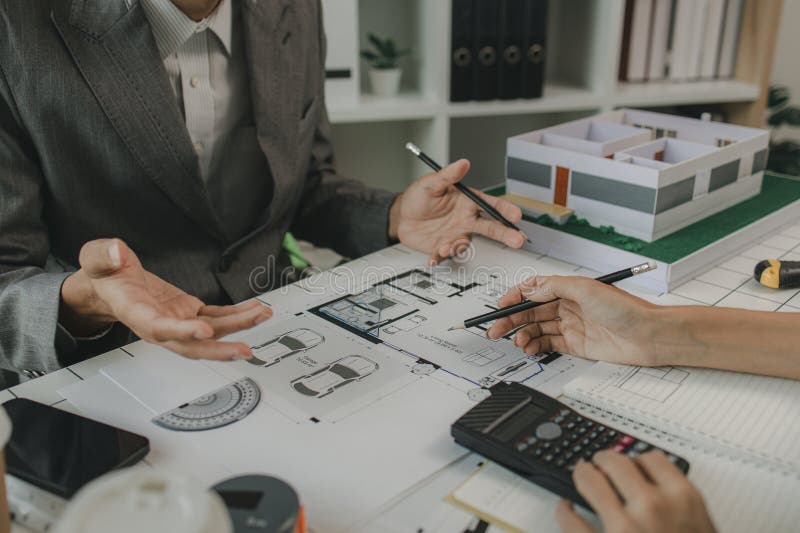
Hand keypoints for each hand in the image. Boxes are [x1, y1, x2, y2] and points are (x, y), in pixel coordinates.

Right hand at [60, 239, 270, 360]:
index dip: (181, 332)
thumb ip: (104, 255)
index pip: (159, 328)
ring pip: (211, 331)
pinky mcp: (189, 313)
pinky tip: (255, 309)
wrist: (112, 286)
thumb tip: (116, 252)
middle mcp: (160, 324)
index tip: (203, 330)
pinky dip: (237, 315)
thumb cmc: (107, 276)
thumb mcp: (97, 259)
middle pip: (191, 345)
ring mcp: (178, 321)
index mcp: (136, 313)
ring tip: (262, 314)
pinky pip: (217, 317)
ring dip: (238, 326)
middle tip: (244, 350)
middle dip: (219, 349)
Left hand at [389, 159, 524, 264]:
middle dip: (505, 233)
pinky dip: (442, 257)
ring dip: (459, 247)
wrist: (401, 217)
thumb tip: (463, 163)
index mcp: (467, 202)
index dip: (505, 210)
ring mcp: (456, 235)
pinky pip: (447, 255)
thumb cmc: (418, 197)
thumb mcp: (430, 183)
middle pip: (491, 227)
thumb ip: (447, 175)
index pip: (490, 205)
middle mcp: (466, 220)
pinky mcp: (444, 247)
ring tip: (445, 246)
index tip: (516, 215)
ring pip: (467, 244)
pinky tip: (435, 257)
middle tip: (517, 240)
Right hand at [487, 275, 660, 365]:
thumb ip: (552, 287)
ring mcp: (570, 325)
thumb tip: (528, 290)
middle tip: (496, 329)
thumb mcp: (584, 288)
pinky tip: (529, 347)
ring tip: (517, 341)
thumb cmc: (625, 309)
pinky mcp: (575, 345)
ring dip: (522, 334)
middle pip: (530, 311)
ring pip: (536, 329)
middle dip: (511, 320)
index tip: (502, 306)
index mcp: (568, 289)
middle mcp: (567, 306)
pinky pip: (547, 344)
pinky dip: (535, 346)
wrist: (648, 336)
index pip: (533, 290)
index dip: (515, 297)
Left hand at [557, 450, 715, 532]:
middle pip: (616, 463)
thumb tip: (662, 495)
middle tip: (599, 463)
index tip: (631, 461)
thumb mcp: (702, 532)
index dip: (637, 458)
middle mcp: (652, 507)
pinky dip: (565, 511)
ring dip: (582, 475)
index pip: (652, 459)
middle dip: (604, 460)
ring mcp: (624, 527)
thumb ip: (683, 510)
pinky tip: (566, 509)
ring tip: (581, 475)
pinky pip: (571, 520)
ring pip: (590, 481)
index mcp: (684, 500)